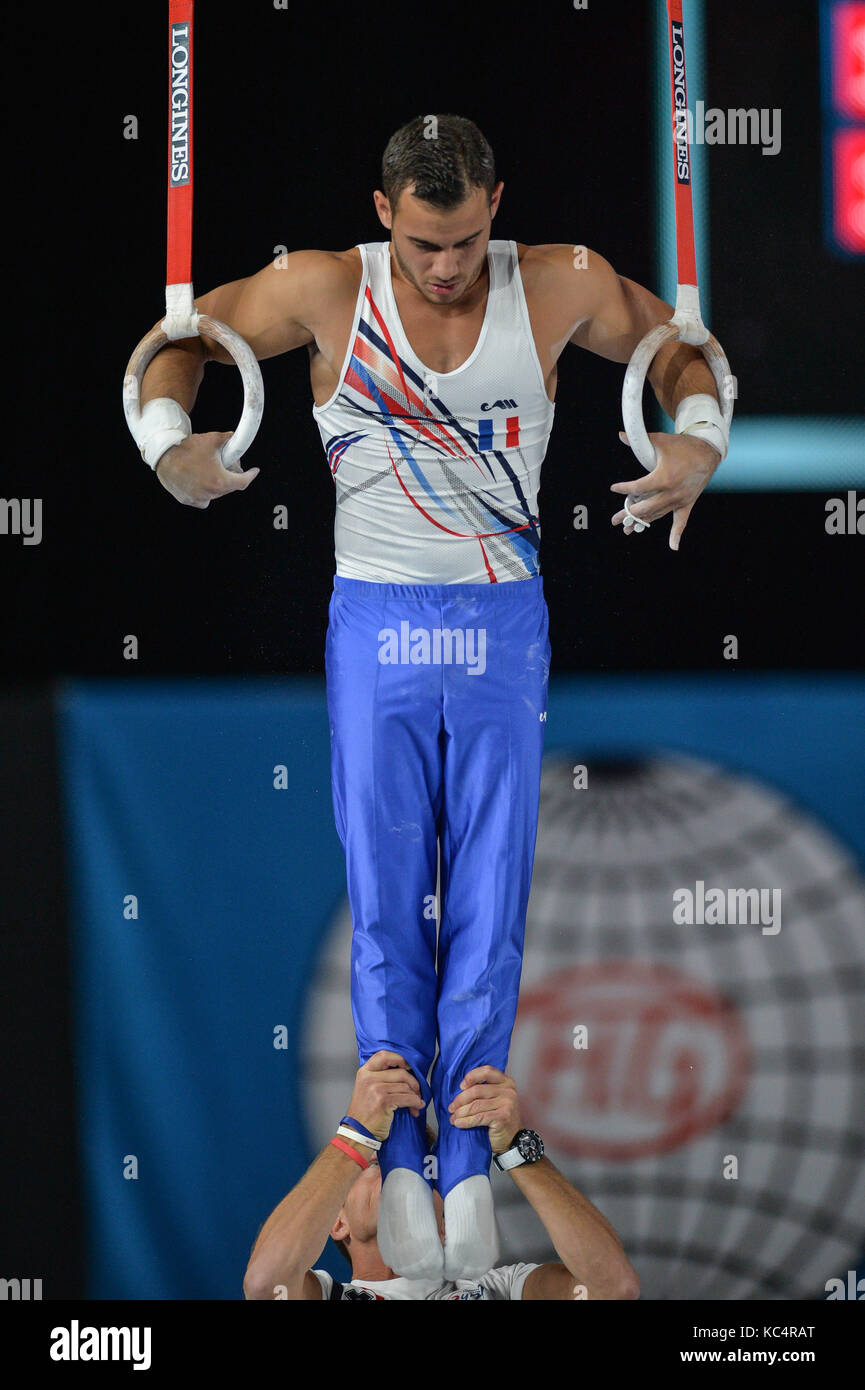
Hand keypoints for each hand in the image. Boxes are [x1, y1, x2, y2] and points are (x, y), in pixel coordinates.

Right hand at [154, 430, 258, 507]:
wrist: (163, 455)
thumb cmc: (185, 448)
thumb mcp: (210, 439)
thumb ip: (227, 439)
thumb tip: (234, 437)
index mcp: (219, 480)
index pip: (243, 482)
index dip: (250, 475)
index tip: (253, 471)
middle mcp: (210, 492)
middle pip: (229, 487)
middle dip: (231, 476)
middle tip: (227, 465)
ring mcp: (199, 498)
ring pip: (216, 494)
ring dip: (217, 484)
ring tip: (211, 471)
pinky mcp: (188, 500)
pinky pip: (202, 499)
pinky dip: (204, 492)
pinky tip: (200, 482)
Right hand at [345, 1051, 423, 1142]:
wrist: (358, 1133)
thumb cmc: (365, 1113)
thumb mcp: (367, 1088)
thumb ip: (380, 1077)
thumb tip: (405, 1071)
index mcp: (364, 1072)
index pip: (384, 1055)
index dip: (399, 1058)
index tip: (408, 1066)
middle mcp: (369, 1078)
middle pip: (401, 1072)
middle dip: (413, 1082)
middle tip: (417, 1091)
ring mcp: (375, 1089)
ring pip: (406, 1086)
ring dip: (415, 1095)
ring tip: (416, 1103)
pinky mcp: (383, 1101)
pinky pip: (407, 1097)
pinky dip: (415, 1102)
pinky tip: (417, 1107)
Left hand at [448, 1065, 522, 1154]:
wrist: (513, 1139)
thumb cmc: (500, 1117)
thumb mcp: (496, 1098)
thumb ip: (484, 1089)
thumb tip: (461, 1088)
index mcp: (506, 1082)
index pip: (486, 1071)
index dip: (471, 1076)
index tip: (461, 1086)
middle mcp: (508, 1091)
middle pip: (477, 1090)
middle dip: (460, 1100)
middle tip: (452, 1108)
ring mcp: (507, 1104)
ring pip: (475, 1105)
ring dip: (460, 1112)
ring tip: (453, 1117)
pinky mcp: (502, 1117)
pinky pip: (478, 1117)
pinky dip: (465, 1121)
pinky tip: (458, 1123)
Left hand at [611, 429, 720, 549]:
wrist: (708, 451)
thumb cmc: (682, 445)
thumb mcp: (660, 440)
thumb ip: (639, 440)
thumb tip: (620, 435)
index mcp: (662, 478)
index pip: (637, 488)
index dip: (624, 489)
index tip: (614, 488)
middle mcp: (671, 493)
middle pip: (644, 508)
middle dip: (627, 514)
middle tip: (614, 520)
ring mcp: (679, 500)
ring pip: (657, 515)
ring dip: (641, 523)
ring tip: (627, 530)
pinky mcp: (687, 504)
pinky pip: (681, 522)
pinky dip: (676, 534)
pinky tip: (673, 546)